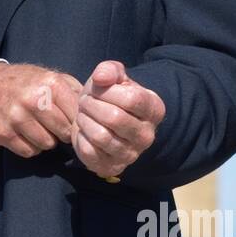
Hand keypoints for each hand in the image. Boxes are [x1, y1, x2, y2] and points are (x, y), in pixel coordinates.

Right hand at [0, 63, 82, 157]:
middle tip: (55, 125)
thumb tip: (97, 110)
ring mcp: (16, 118)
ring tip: (40, 127)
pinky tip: (26, 133)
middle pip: (65, 133)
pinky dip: (31, 147)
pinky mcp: (4, 134)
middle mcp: (34, 100)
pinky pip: (29, 152)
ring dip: (47, 140)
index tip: (73, 121)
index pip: (78, 116)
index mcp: (50, 84)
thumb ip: (74, 91)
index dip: (78, 122)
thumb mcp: (51, 76)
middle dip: (63, 132)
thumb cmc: (25, 82)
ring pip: (47, 145)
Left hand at [71, 60, 165, 177]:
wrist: (101, 120)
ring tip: (83, 114)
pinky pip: (89, 152)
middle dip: (92, 106)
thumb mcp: (112, 76)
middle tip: (85, 101)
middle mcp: (148, 136)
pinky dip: (81, 138)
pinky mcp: (112, 167)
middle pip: (115, 118)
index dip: (107, 91)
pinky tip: (84, 130)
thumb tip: (101, 77)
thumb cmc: (109, 96)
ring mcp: (131, 155)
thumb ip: (109, 69)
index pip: (132, 99)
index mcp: (154, 110)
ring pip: (101, 137)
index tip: (96, 88)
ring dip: (85, 121)